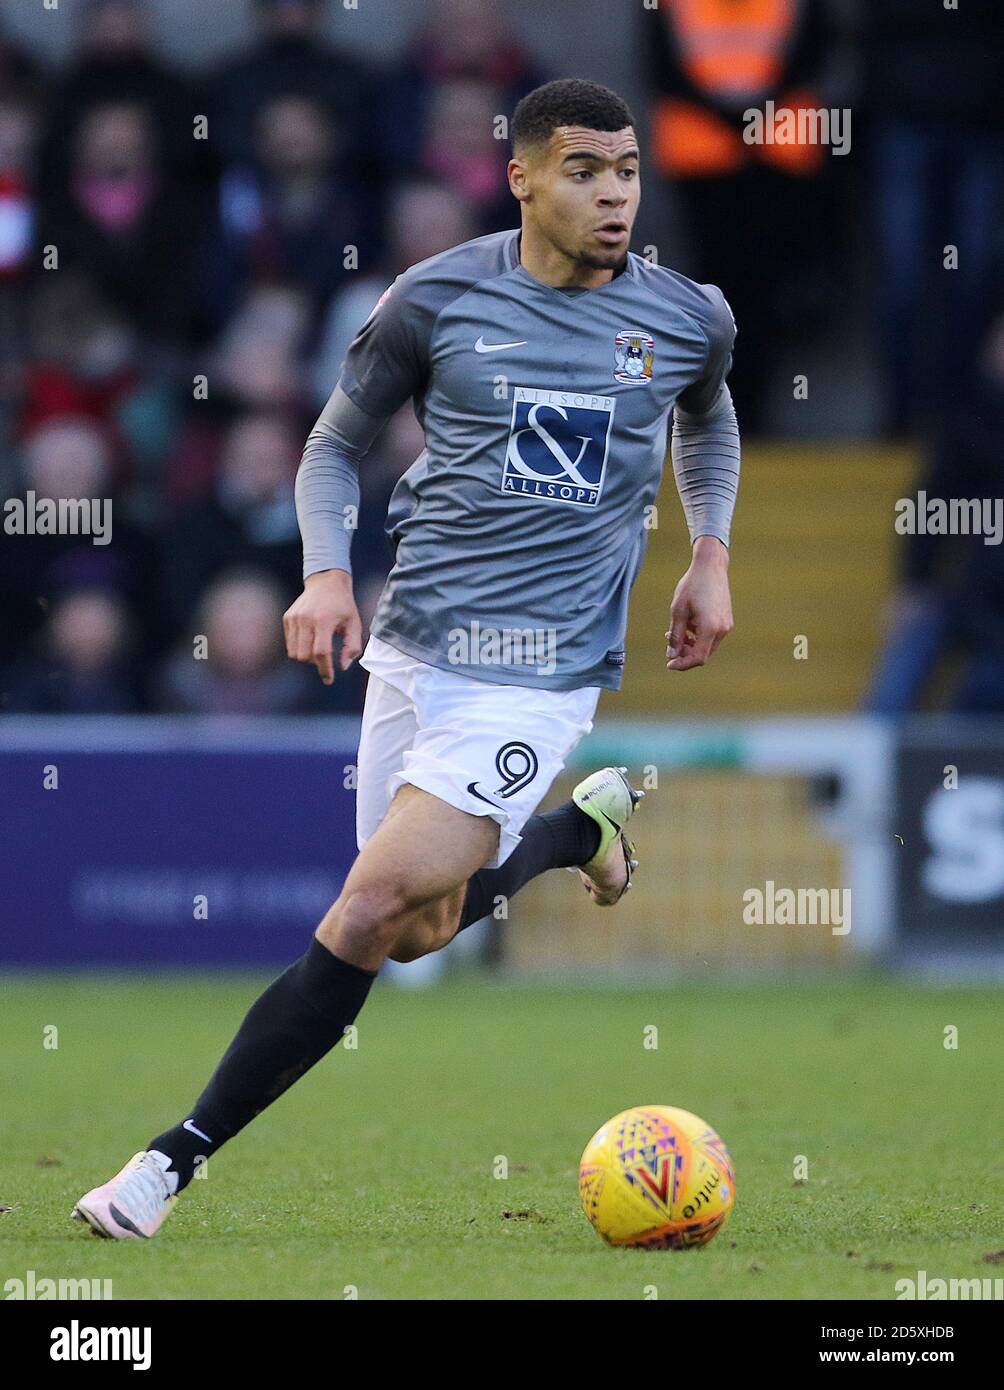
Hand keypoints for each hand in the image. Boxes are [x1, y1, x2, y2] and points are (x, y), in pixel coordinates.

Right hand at [283, 570, 361, 684]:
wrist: (326, 582)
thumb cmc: (343, 605)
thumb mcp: (355, 624)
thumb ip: (352, 647)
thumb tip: (342, 667)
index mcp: (323, 620)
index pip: (321, 653)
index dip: (325, 669)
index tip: (329, 680)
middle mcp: (305, 619)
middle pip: (305, 656)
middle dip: (316, 663)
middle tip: (327, 656)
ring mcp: (294, 618)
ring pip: (294, 653)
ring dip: (307, 657)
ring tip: (319, 647)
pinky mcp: (287, 618)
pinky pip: (290, 644)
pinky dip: (300, 648)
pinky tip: (311, 639)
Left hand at [666, 536, 733, 670]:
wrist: (711, 566)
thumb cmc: (692, 585)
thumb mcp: (678, 610)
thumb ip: (675, 635)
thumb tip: (671, 655)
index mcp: (710, 628)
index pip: (698, 658)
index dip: (683, 664)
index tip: (669, 664)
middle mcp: (722, 629)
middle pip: (703, 654)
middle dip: (686, 653)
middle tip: (670, 643)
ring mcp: (727, 625)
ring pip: (707, 646)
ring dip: (691, 644)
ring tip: (676, 631)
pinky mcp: (727, 620)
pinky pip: (712, 636)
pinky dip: (699, 636)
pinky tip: (689, 625)